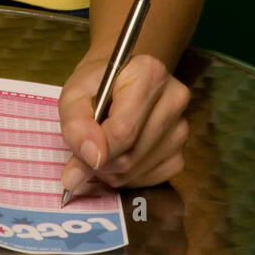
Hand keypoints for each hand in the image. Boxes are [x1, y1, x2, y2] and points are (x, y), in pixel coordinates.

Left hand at [58, 54, 190, 194]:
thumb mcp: (74, 95)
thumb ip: (76, 124)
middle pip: (130, 154)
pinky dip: (125, 176)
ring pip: (136, 171)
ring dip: (110, 170)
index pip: (123, 130)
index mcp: (149, 74)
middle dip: (100, 160)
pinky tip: (119, 154)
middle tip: (85, 147)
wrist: (117, 84)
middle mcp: (174, 99)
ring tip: (101, 146)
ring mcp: (181, 129)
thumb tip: (92, 157)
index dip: (95, 149)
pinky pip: (147, 180)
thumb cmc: (95, 86)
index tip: (77, 152)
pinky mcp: (180, 154)